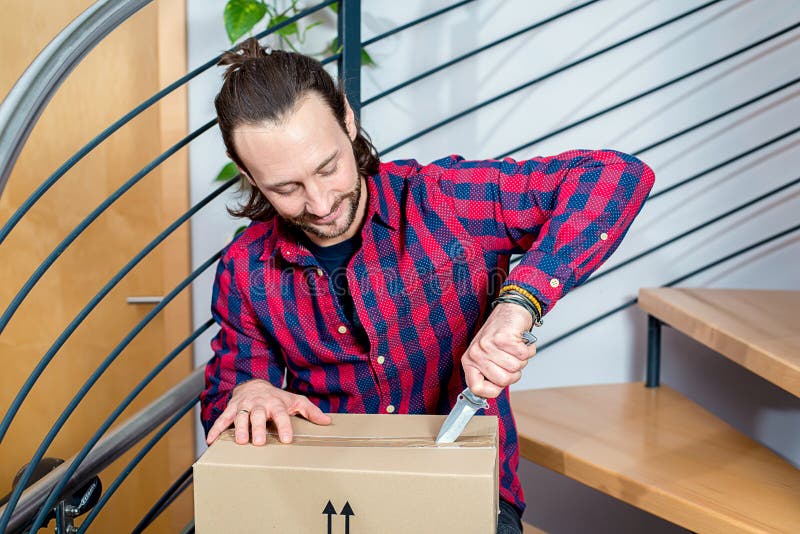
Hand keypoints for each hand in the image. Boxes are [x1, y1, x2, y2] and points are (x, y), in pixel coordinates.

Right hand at [205, 379, 331, 445]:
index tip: (287, 439)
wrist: (255, 385)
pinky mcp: (231, 409)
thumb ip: (310, 411)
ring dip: (240, 429)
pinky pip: (222, 419)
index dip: (284, 426)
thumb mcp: (295, 401)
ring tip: (240, 442)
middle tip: (259, 442)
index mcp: (275, 403)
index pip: (281, 415)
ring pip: (241, 416)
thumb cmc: (277, 398)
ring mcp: (244, 406)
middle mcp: (258, 404)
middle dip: (258, 428)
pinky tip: (211, 440)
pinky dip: (216, 429)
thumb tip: (327, 421)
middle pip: (258, 415)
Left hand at [461, 303, 537, 397]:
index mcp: (470, 361)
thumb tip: (488, 395)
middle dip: (514, 373)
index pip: (476, 389)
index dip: (492, 391)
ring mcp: (488, 345)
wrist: (510, 311)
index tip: (499, 385)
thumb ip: (488, 376)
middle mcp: (476, 353)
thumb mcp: (488, 358)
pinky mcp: (503, 338)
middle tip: (511, 359)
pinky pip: (523, 355)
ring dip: (521, 359)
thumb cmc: (500, 337)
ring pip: (515, 368)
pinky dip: (528, 350)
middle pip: (503, 381)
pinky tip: (520, 341)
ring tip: (514, 348)